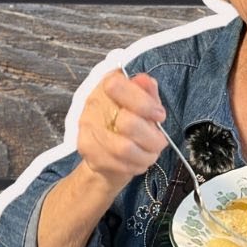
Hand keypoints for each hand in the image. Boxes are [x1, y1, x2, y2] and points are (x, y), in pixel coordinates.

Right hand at [76, 69, 168, 189]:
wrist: (111, 153)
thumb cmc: (135, 123)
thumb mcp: (147, 105)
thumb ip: (148, 93)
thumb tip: (145, 81)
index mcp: (108, 86)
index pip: (118, 86)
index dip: (144, 103)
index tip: (159, 115)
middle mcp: (93, 104)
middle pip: (128, 123)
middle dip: (152, 137)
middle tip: (159, 141)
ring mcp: (87, 128)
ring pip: (124, 148)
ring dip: (146, 154)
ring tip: (150, 153)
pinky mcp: (86, 150)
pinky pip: (118, 163)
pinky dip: (135, 165)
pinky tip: (137, 161)